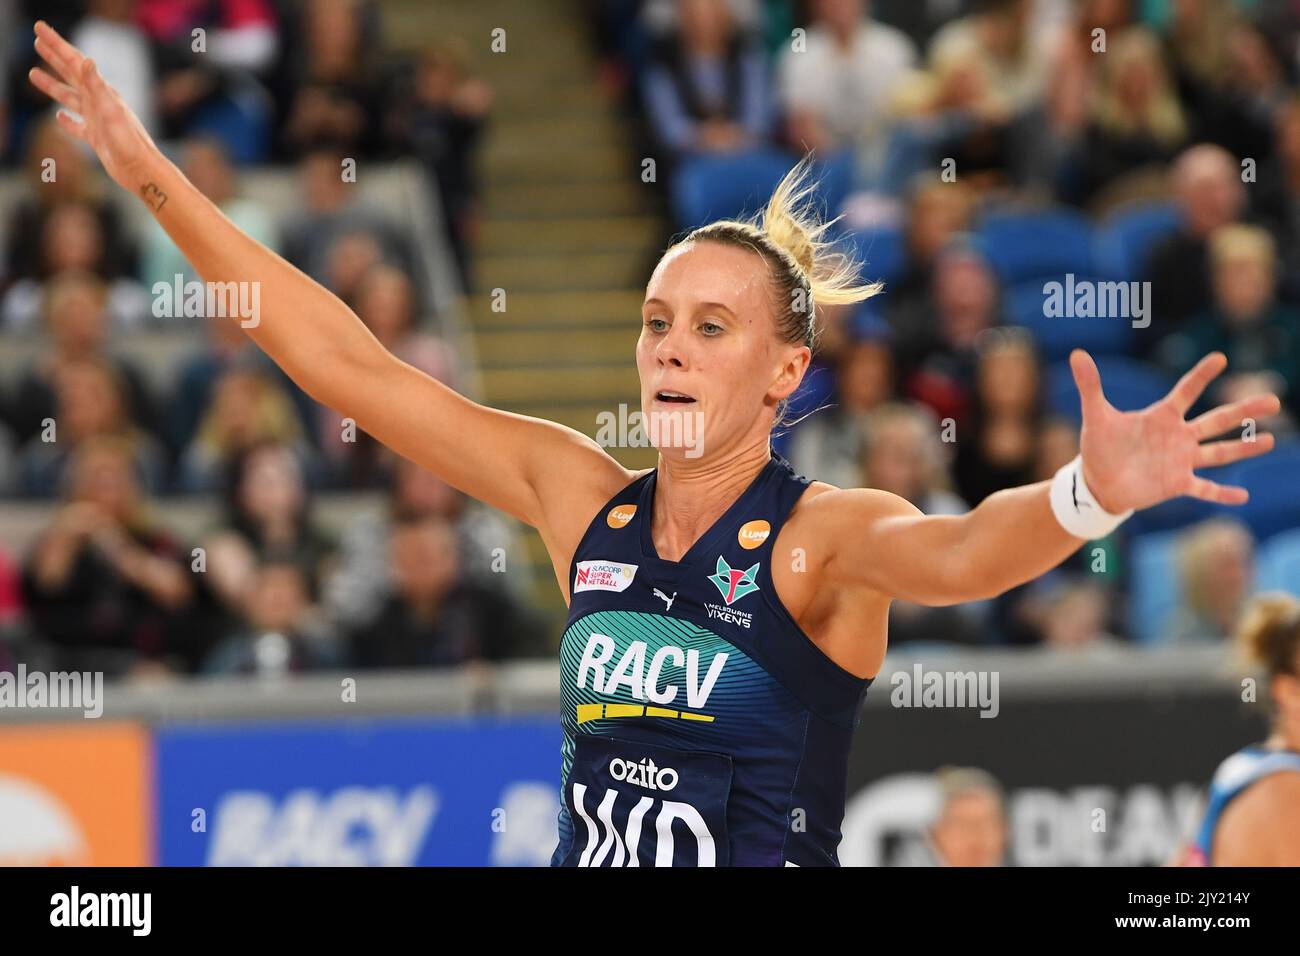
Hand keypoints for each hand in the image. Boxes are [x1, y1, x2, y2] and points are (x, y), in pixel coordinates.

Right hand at [28, 20, 159, 193]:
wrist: (141, 171)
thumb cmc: (129, 142)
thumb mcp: (111, 111)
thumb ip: (97, 86)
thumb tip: (86, 59)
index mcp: (101, 92)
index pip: (74, 62)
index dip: (56, 44)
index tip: (39, 28)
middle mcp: (99, 103)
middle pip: (70, 74)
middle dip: (53, 56)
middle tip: (37, 39)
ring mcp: (97, 120)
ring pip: (69, 98)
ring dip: (52, 86)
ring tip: (33, 74)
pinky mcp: (96, 138)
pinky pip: (77, 126)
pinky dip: (66, 121)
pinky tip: (58, 117)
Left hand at [1071, 349, 1280, 512]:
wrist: (1097, 482)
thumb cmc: (1100, 447)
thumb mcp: (1096, 415)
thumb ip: (1090, 386)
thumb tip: (1076, 353)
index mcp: (1162, 417)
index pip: (1186, 392)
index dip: (1200, 376)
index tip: (1220, 357)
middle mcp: (1178, 436)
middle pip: (1216, 420)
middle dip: (1243, 410)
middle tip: (1274, 399)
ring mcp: (1181, 461)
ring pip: (1219, 452)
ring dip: (1243, 448)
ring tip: (1269, 440)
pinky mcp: (1176, 484)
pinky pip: (1204, 489)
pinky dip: (1221, 494)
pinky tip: (1243, 496)